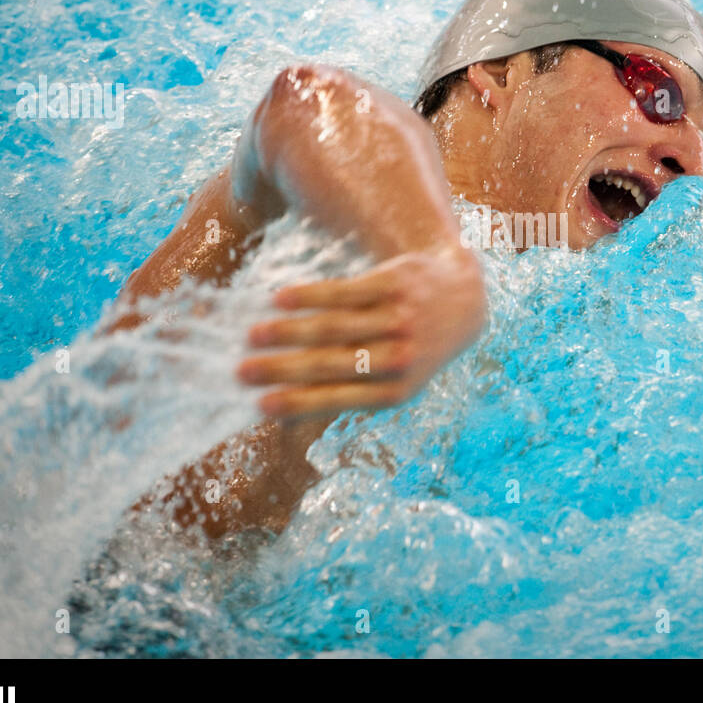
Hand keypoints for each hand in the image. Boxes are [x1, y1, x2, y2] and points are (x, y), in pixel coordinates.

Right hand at [236, 244, 486, 418]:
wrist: (462, 299)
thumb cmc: (410, 347)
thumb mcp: (393, 381)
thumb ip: (347, 395)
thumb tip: (285, 419)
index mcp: (396, 391)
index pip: (337, 399)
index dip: (297, 403)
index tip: (259, 405)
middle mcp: (400, 356)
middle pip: (330, 363)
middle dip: (282, 369)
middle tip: (241, 371)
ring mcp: (399, 317)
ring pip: (334, 327)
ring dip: (289, 332)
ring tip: (253, 334)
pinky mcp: (395, 283)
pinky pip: (345, 291)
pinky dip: (309, 296)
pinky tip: (280, 299)